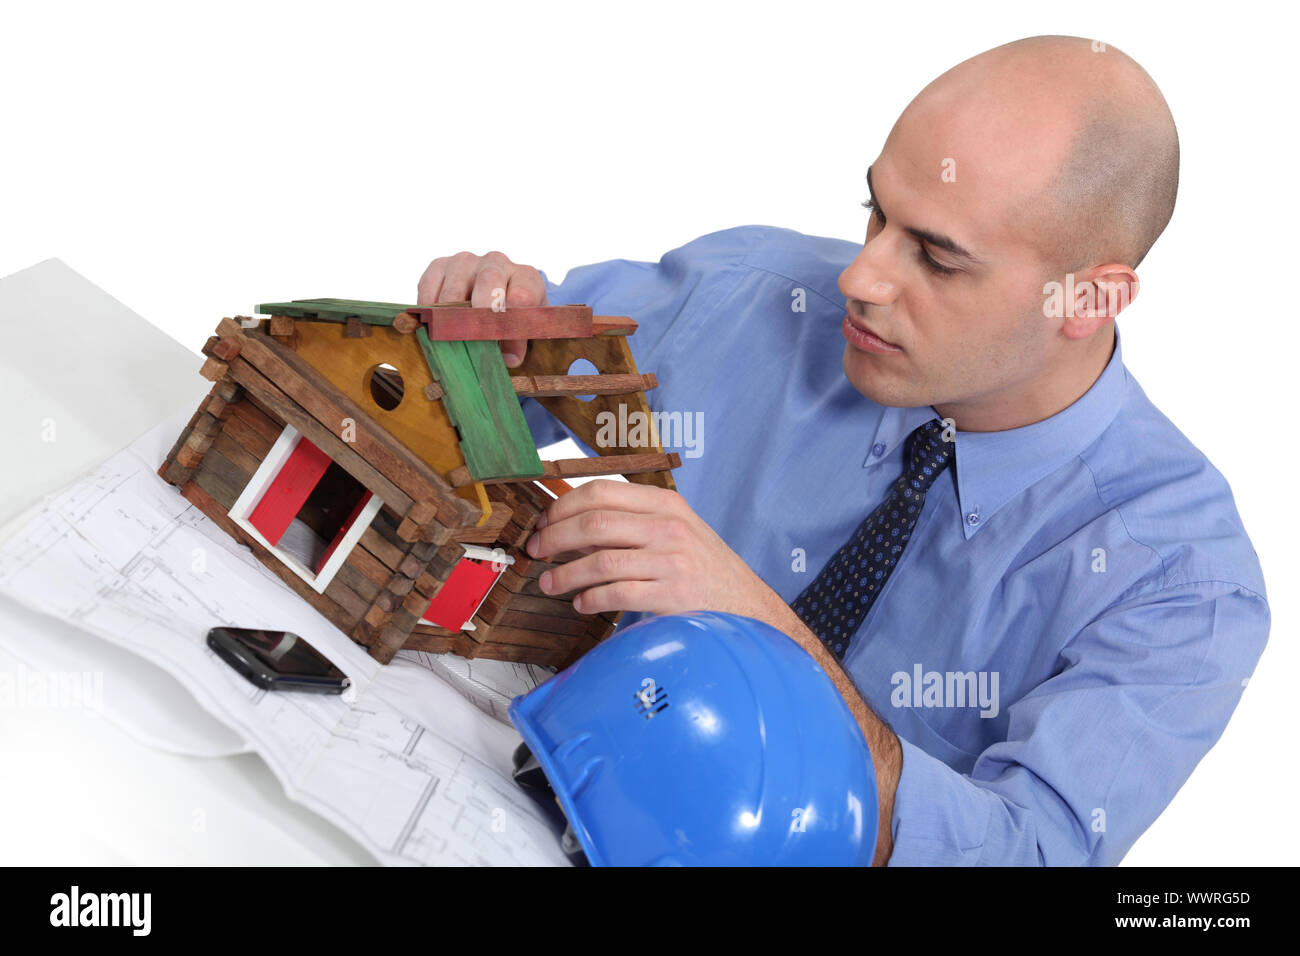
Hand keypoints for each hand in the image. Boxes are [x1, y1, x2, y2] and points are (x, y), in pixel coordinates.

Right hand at [416, 250, 545, 366]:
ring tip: (449, 341)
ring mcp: (466, 262)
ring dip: (450, 318)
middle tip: (473, 339)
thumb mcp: (523, 330)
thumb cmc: (511, 318)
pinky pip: (429, 287)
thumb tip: (509, 358)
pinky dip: (429, 310)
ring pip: (454, 289)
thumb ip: (519, 342)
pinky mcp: (440, 266)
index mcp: (526, 277)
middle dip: (480, 314)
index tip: (506, 348)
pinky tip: (433, 326)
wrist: (491, 298)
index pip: (523, 295)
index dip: (512, 324)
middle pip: (489, 281)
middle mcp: (497, 262)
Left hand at [524, 479, 790, 628]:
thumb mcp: (673, 532)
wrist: (746, 605)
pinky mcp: (673, 595)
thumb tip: (569, 527)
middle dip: (554, 537)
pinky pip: (617, 594)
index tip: (543, 523)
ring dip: (565, 574)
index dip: (562, 507)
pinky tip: (582, 604)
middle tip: (535, 551)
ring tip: (549, 583)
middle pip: (595, 523)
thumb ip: (629, 525)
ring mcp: (673, 561)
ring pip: (601, 561)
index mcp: (666, 504)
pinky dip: (591, 599)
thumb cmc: (703, 569)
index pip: (601, 492)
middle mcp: (669, 527)